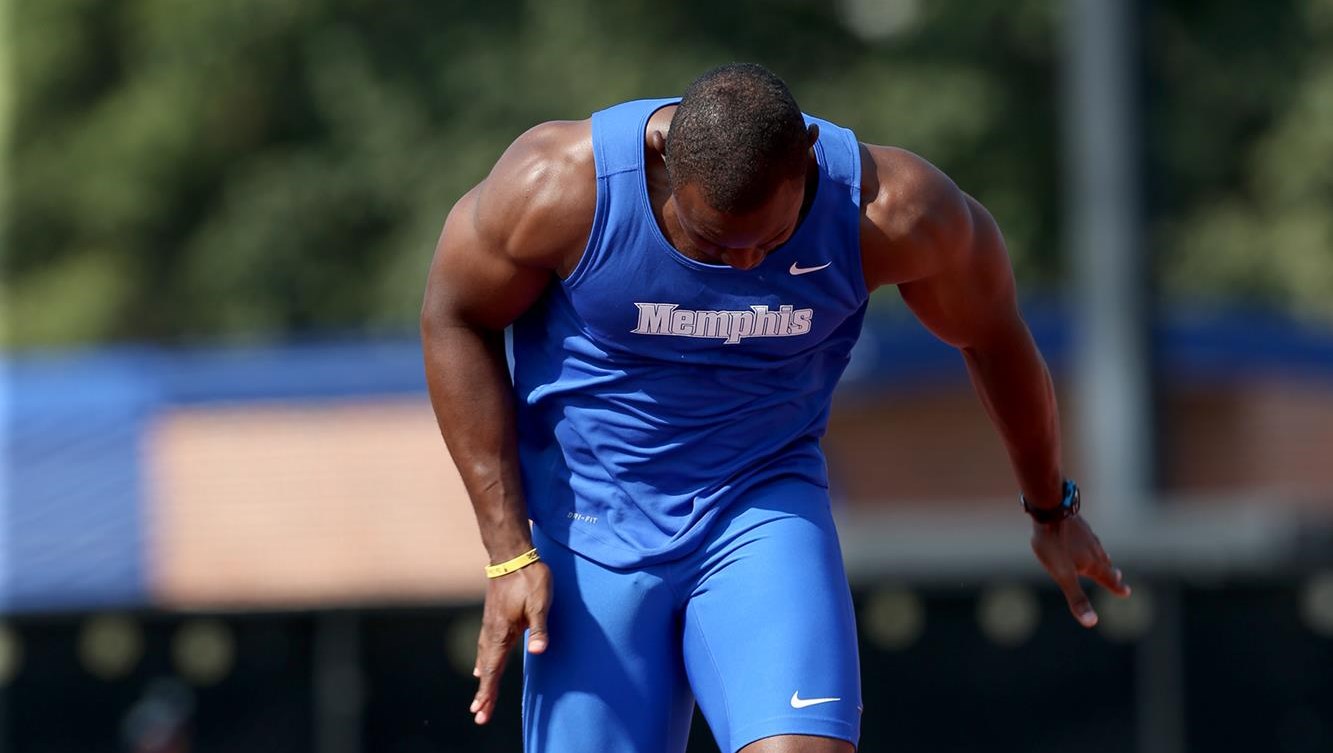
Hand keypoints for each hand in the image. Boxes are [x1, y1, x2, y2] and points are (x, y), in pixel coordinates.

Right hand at [470, 561, 551, 723]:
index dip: (488, 692)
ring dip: (482, 679)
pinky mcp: (493, 617)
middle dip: (484, 693)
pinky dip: (482, 661)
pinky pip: (484, 646)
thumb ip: (540, 628)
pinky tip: (479, 664)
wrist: (512, 555)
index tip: (481, 712)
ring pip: (483, 658)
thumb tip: (539, 651)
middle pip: (486, 669)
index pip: (493, 670)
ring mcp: (490, 624)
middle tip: (478, 715)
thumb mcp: (540, 602)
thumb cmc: (529, 578)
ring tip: (480, 697)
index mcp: (502, 633)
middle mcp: (492, 632)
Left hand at [1030, 515, 1130, 627]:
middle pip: (1103, 562)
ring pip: (1096, 547)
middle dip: (1109, 571)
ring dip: (1100, 555)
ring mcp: (1085, 533)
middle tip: (1117, 576)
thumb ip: (1076, 598)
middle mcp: (1093, 548)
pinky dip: (1087, 541)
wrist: (1050, 508)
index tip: (1126, 591)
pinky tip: (1081, 537)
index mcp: (1092, 563)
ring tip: (1102, 558)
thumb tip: (1092, 622)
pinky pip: (1085, 534)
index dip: (1116, 586)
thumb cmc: (1055, 544)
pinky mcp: (1076, 522)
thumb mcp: (1063, 576)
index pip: (1108, 578)